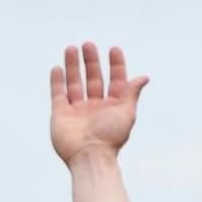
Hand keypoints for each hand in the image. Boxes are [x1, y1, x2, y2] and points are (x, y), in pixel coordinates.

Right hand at [50, 42, 147, 163]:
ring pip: (75, 84)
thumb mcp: (126, 112)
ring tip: (72, 48)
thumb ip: (132, 93)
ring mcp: (77, 111)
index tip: (114, 50)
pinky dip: (57, 81)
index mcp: (112, 108)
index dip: (116, 66)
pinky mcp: (60, 115)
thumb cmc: (110, 138)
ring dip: (73, 66)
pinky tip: (58, 68)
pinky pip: (58, 94)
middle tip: (88, 45)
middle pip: (94, 79)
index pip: (115, 82)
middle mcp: (95, 108)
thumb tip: (144, 77)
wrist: (89, 156)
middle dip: (92, 62)